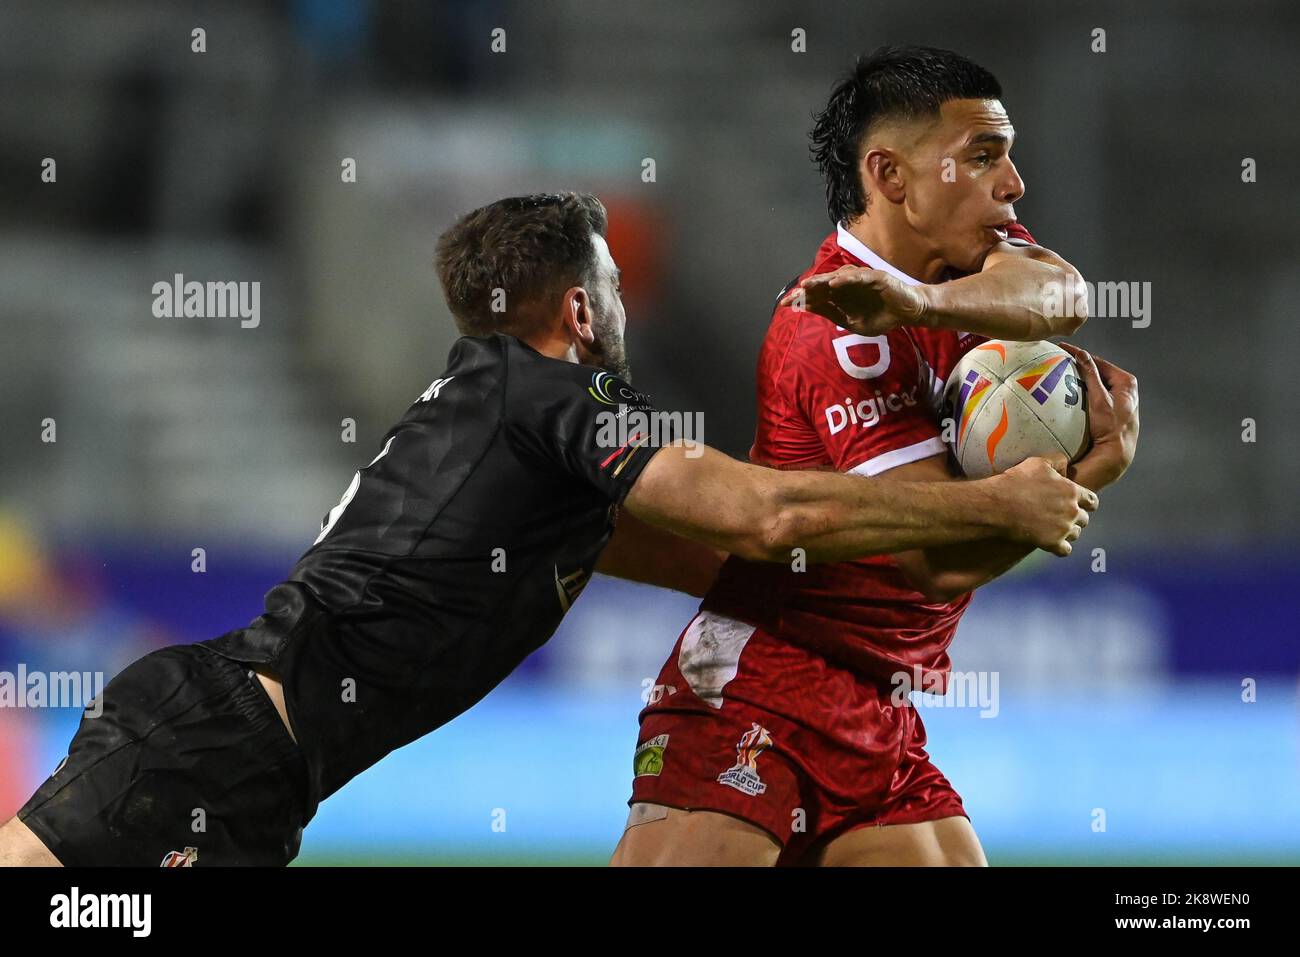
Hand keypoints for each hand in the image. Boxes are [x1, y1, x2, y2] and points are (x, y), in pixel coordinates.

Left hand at [778, 265, 927, 335]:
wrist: (907, 313)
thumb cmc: (880, 317)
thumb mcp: (851, 322)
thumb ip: (831, 313)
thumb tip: (808, 307)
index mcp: (839, 296)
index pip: (816, 295)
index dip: (801, 299)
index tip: (783, 305)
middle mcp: (847, 285)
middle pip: (822, 285)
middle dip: (806, 290)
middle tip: (791, 296)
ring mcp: (860, 279)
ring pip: (837, 277)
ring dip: (821, 281)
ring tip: (806, 285)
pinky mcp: (875, 277)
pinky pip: (859, 277)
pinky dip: (846, 279)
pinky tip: (834, 283)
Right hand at [994, 455, 1098, 555]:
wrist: (998, 505)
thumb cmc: (1016, 481)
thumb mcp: (1038, 462)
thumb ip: (1057, 461)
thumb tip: (1066, 466)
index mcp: (1071, 491)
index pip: (1092, 501)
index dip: (1086, 503)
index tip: (1081, 504)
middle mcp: (1072, 511)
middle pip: (1084, 519)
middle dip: (1075, 518)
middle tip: (1061, 516)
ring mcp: (1063, 529)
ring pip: (1076, 534)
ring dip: (1067, 532)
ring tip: (1054, 529)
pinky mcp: (1052, 543)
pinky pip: (1065, 550)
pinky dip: (1060, 548)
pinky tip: (1052, 543)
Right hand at [1058, 343, 1138, 487]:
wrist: (1115, 453)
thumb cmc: (1110, 427)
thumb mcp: (1098, 398)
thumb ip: (1090, 374)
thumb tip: (1080, 353)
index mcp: (1126, 382)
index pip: (1098, 361)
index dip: (1080, 354)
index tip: (1062, 349)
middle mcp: (1125, 389)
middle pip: (1097, 372)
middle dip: (1080, 366)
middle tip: (1060, 361)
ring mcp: (1118, 400)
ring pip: (1096, 384)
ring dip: (1081, 380)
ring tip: (1063, 376)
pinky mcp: (1112, 411)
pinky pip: (1094, 395)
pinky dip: (1083, 392)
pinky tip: (1070, 395)